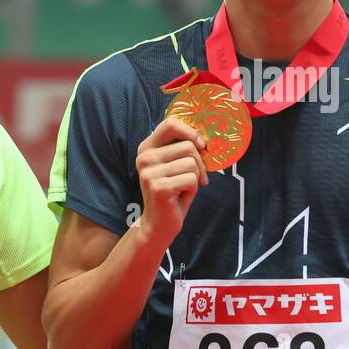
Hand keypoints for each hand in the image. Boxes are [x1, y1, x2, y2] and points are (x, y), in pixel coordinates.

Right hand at [134, 117, 208, 247]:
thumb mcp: (176, 165)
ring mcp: (150, 172)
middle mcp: (145, 157)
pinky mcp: (159, 186)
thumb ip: (184, 148)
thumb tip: (204, 139)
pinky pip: (192, 179)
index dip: (190, 132)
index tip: (200, 145)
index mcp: (147, 148)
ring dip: (195, 178)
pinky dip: (193, 189)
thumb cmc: (173, 192)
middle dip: (199, 163)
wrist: (160, 224)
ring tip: (183, 188)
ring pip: (192, 163)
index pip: (170, 124)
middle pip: (188, 146)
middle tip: (193, 178)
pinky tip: (180, 196)